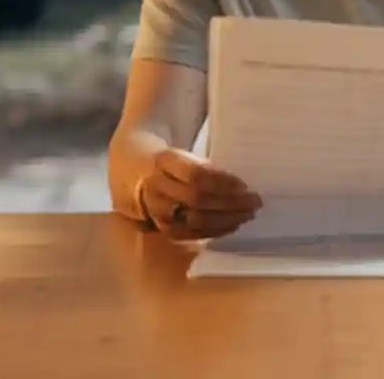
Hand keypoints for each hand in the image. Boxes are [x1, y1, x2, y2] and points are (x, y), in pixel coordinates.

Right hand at [140, 149, 262, 240]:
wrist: (128, 165)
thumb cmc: (166, 155)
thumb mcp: (180, 148)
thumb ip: (203, 163)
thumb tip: (240, 180)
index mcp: (162, 160)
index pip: (196, 175)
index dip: (222, 183)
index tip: (245, 185)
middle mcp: (155, 185)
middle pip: (197, 200)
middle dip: (230, 204)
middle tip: (254, 202)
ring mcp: (154, 208)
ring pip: (192, 220)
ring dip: (224, 220)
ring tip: (247, 215)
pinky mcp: (157, 226)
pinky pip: (187, 233)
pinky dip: (211, 232)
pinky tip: (230, 226)